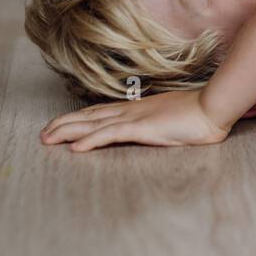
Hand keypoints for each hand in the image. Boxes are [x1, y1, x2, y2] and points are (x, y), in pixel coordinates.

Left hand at [40, 90, 229, 150]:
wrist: (212, 108)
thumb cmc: (197, 115)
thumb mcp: (170, 119)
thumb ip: (156, 122)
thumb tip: (150, 128)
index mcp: (138, 109)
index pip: (101, 112)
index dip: (79, 117)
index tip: (62, 123)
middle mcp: (131, 110)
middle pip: (90, 116)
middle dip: (65, 124)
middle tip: (44, 133)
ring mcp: (135, 118)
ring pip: (93, 124)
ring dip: (68, 131)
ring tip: (48, 138)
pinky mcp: (141, 128)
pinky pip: (109, 134)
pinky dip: (90, 140)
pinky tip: (75, 147)